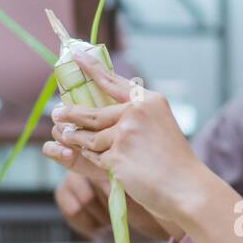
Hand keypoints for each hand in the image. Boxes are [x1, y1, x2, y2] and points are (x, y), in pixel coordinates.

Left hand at [52, 51, 219, 226]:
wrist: (186, 187)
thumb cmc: (174, 162)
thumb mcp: (159, 127)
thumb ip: (133, 117)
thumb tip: (96, 114)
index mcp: (148, 101)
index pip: (112, 81)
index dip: (91, 68)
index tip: (75, 55)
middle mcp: (135, 112)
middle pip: (90, 112)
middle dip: (69, 114)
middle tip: (56, 114)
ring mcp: (125, 134)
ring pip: (89, 137)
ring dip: (79, 141)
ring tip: (73, 139)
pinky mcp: (117, 155)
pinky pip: (95, 156)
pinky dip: (96, 160)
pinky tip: (105, 163)